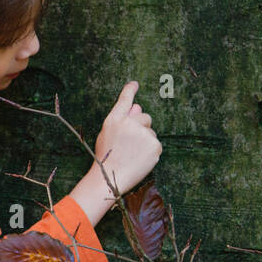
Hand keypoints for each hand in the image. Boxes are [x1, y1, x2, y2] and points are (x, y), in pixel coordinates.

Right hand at [91, 80, 161, 197]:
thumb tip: (138, 107)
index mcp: (114, 119)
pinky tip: (139, 159)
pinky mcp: (155, 145)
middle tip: (129, 144)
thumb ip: (121, 120)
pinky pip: (156, 144)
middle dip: (141, 126)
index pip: (124, 100)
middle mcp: (129, 123)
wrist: (109, 178)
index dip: (130, 90)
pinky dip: (150, 151)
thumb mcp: (107, 135)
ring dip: (145, 140)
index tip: (135, 84)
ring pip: (151, 132)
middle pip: (144, 116)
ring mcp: (143, 134)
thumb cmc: (105, 157)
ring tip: (132, 154)